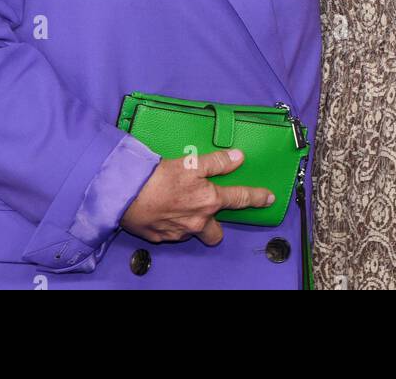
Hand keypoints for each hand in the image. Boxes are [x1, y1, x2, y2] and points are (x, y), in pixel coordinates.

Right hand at [119, 148, 274, 245]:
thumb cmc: (159, 178)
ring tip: (181, 208)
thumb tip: (238, 158)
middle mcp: (199, 220)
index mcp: (209, 200)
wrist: (127, 195)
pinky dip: (173, 224)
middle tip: (206, 209)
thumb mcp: (191, 163)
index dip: (257, 198)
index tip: (269, 198)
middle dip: (215, 224)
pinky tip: (164, 211)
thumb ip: (216, 162)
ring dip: (193, 224)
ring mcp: (181, 232)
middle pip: (216, 232)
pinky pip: (175, 234)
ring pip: (194, 233)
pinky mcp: (163, 238)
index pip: (241, 199)